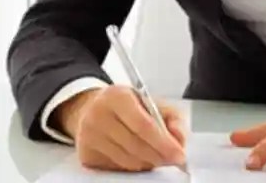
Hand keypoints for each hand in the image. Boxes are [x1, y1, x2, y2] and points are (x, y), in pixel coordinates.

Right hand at [55, 86, 188, 171]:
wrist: (92, 109)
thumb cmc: (126, 106)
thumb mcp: (151, 102)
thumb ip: (173, 118)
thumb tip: (179, 139)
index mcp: (117, 96)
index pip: (143, 125)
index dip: (164, 143)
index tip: (179, 154)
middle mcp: (98, 115)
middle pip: (136, 146)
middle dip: (159, 156)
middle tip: (172, 159)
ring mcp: (89, 136)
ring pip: (128, 161)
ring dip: (147, 162)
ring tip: (153, 154)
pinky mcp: (86, 154)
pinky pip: (117, 169)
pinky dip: (132, 166)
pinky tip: (134, 155)